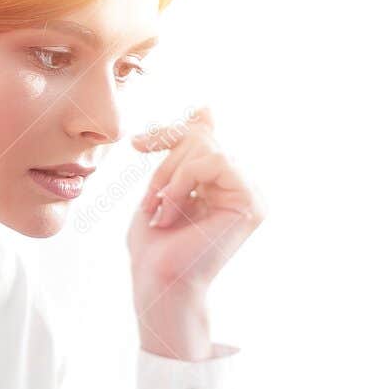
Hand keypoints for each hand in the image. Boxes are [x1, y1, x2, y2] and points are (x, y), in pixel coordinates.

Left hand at [125, 106, 262, 295]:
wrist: (158, 282)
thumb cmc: (155, 247)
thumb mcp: (165, 185)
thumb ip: (186, 150)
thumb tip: (208, 107)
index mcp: (224, 185)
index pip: (204, 137)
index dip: (171, 133)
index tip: (136, 146)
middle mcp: (242, 188)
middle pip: (203, 138)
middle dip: (166, 160)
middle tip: (151, 196)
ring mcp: (251, 195)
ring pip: (208, 148)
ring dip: (172, 175)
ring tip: (161, 208)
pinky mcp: (252, 203)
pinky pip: (216, 162)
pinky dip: (184, 181)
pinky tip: (173, 211)